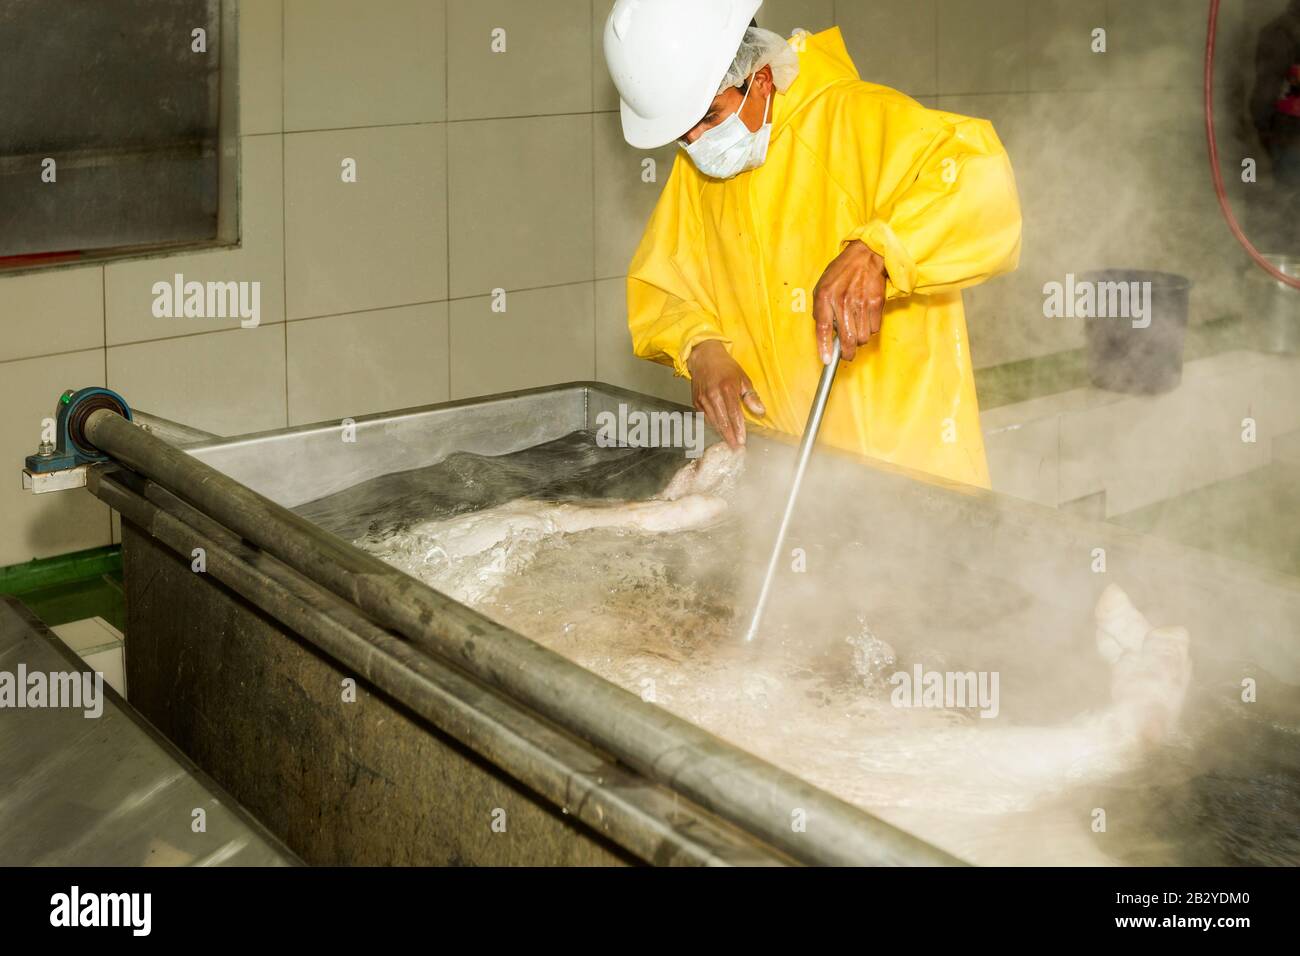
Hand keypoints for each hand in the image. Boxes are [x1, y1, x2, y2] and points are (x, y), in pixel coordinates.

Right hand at [685, 340, 765, 447]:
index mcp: (726, 388)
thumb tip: (760, 411)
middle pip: (722, 421)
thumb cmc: (725, 367)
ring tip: (730, 443)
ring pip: (713, 422)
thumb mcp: (743, 378)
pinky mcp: (696, 402)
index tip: (742, 440)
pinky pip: (706, 418)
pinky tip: (720, 431)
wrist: (704, 358)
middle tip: (736, 448)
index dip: (738, 429)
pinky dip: (713, 426)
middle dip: (730, 437)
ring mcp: (702, 399)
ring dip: (722, 434)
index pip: (734, 413)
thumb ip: (751, 396)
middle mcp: (712, 395)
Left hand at [812, 240, 886, 362]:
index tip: (826, 360)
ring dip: (860, 339)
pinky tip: (866, 317)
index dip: (824, 347)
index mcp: (825, 296)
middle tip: (847, 354)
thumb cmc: (842, 272)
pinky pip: (874, 329)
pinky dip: (870, 328)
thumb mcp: (823, 286)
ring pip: (862, 338)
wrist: (866, 254)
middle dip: (847, 352)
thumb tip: (826, 332)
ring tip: (857, 328)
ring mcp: (860, 303)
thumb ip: (821, 309)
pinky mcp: (876, 303)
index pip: (822, 328)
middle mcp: (842, 301)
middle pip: (846, 339)